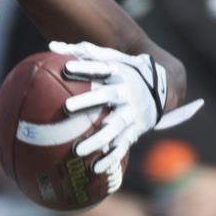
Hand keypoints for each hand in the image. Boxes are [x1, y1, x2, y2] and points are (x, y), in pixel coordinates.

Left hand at [51, 41, 202, 188]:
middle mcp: (126, 93)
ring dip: (97, 139)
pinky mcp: (135, 131)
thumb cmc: (126, 71)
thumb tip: (52, 46)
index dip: (84, 67)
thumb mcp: (112, 58)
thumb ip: (84, 52)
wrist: (163, 88)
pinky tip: (95, 169)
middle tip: (66, 108)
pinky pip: (122, 147)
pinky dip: (110, 159)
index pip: (100, 68)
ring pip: (114, 127)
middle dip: (87, 102)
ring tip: (77, 150)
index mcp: (119, 74)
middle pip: (107, 97)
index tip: (66, 67)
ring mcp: (132, 114)